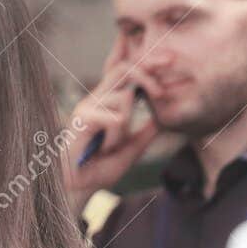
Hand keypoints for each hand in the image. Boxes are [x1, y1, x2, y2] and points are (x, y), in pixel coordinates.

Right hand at [61, 36, 162, 213]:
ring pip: (123, 99)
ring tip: (112, 146)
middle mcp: (96, 100)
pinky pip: (115, 119)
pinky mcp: (82, 118)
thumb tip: (164, 116)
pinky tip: (104, 148)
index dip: (149, 63)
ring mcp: (87, 107)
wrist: (75, 188)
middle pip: (124, 69)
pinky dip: (116, 137)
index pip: (127, 72)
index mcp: (107, 104)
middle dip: (147, 73)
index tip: (171, 59)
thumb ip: (146, 132)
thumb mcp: (131, 149)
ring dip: (126, 128)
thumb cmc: (97, 170)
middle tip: (161, 92)